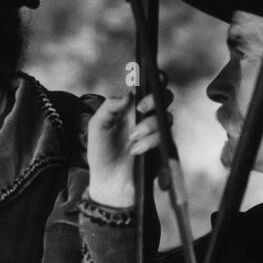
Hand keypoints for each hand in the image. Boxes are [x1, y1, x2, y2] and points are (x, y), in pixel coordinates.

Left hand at [86, 81, 173, 209]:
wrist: (109, 183)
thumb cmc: (101, 154)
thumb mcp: (97, 127)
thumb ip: (108, 108)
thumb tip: (128, 94)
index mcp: (130, 108)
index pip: (147, 87)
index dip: (154, 78)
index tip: (150, 78)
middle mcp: (146, 116)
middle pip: (164, 97)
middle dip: (154, 99)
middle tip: (139, 109)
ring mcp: (156, 132)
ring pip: (165, 117)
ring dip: (148, 125)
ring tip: (132, 138)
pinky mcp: (162, 147)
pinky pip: (164, 137)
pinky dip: (149, 142)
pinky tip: (136, 150)